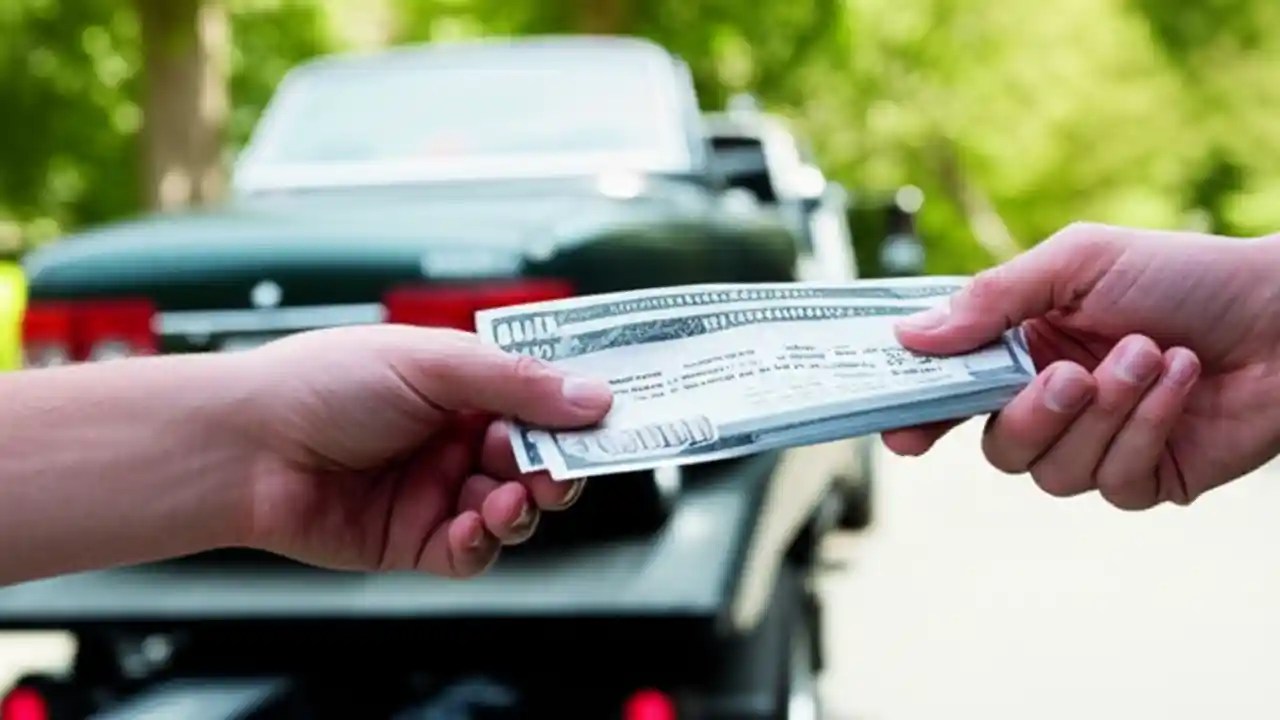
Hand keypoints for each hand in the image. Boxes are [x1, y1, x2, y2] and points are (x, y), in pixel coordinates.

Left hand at [232, 325, 612, 576]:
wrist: (245, 447)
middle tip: (559, 469)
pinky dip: (483, 543)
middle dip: (558, 467)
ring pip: (515, 511)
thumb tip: (593, 397)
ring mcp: (438, 490)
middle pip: (540, 460)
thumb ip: (517, 384)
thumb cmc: (321, 383)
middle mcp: (456, 438)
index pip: (543, 400)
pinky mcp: (415, 540)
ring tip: (509, 497)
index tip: (613, 419)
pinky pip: (473, 553)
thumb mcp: (431, 363)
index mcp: (463, 386)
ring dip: (524, 506)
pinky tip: (472, 525)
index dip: (578, 412)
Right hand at [882, 223, 1279, 508]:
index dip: (920, 416)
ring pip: (1055, 473)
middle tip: (1071, 375)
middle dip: (1033, 416)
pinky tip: (1181, 381)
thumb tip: (910, 336)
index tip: (902, 433)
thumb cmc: (1183, 275)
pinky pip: (1116, 482)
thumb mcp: (1078, 261)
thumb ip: (993, 299)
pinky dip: (1148, 428)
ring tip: (1151, 354)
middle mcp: (1053, 403)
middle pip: (999, 447)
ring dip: (1107, 413)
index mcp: (1023, 349)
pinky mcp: (1147, 478)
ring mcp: (1098, 445)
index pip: (952, 394)